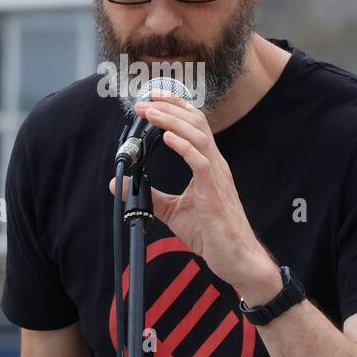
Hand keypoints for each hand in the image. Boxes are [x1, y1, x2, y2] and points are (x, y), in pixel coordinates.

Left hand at [109, 91, 279, 304]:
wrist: (237, 258)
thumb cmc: (211, 234)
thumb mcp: (173, 211)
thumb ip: (150, 195)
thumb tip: (120, 185)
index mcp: (208, 165)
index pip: (195, 125)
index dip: (176, 108)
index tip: (153, 98)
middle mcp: (215, 164)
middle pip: (196, 122)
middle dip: (170, 108)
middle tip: (145, 101)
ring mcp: (217, 176)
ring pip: (198, 136)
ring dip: (172, 121)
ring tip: (151, 113)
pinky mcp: (214, 193)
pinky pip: (200, 162)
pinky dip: (184, 147)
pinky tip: (168, 138)